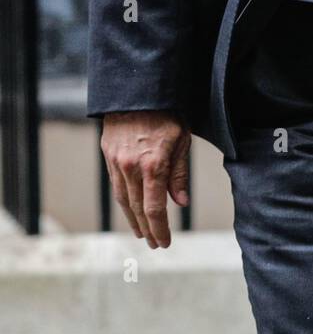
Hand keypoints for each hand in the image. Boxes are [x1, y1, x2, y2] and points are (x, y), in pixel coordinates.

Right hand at [101, 110, 190, 246]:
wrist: (136, 90)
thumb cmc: (166, 113)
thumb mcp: (182, 139)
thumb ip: (179, 173)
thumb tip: (180, 202)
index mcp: (153, 165)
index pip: (155, 208)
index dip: (160, 229)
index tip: (165, 242)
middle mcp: (131, 167)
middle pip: (138, 209)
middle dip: (148, 229)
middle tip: (155, 244)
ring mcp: (117, 162)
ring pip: (124, 199)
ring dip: (133, 219)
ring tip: (142, 232)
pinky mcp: (108, 155)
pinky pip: (116, 185)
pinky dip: (124, 201)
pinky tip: (130, 208)